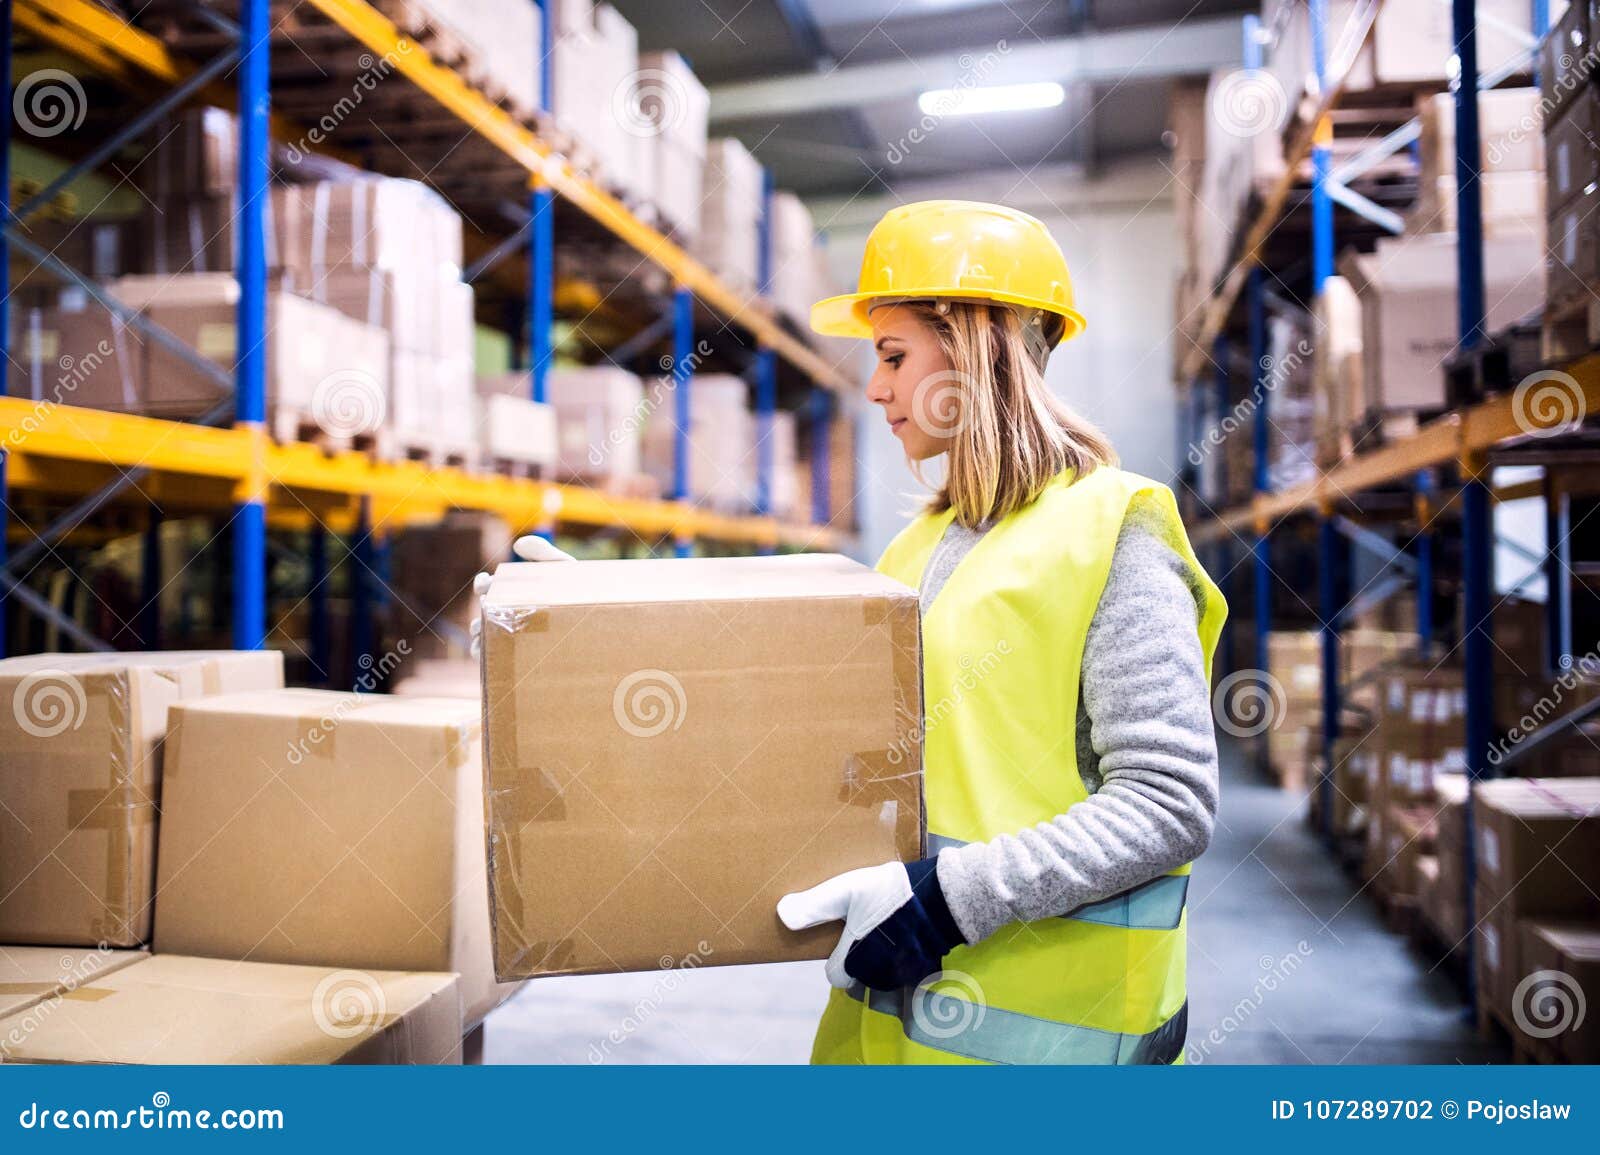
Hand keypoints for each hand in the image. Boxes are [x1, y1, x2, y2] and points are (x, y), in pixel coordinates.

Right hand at [470, 534, 574, 656]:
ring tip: (487, 628)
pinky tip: (487, 649)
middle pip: (483, 610)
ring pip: (482, 632)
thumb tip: (517, 545)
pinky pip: (489, 656)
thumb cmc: (581, 594)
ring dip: (479, 629)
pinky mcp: (514, 656)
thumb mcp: (564, 570)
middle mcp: (509, 613)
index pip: (489, 586)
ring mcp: (510, 635)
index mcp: (515, 592)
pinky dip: (482, 652)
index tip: (486, 584)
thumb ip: (543, 554)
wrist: (601, 624)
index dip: (482, 584)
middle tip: (487, 606)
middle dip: (481, 608)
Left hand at [777, 859, 964, 990]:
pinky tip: (908, 933)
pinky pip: (907, 969)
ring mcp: (902, 976)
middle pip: (861, 973)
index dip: (837, 957)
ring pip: (883, 972)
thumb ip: (814, 906)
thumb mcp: (846, 891)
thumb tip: (782, 915)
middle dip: (862, 954)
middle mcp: (878, 975)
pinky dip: (906, 956)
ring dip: (884, 957)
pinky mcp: (925, 970)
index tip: (845, 937)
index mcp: (855, 959)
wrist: (942, 897)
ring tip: (889, 926)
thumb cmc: (890, 893)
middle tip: (870, 925)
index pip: (836, 974)